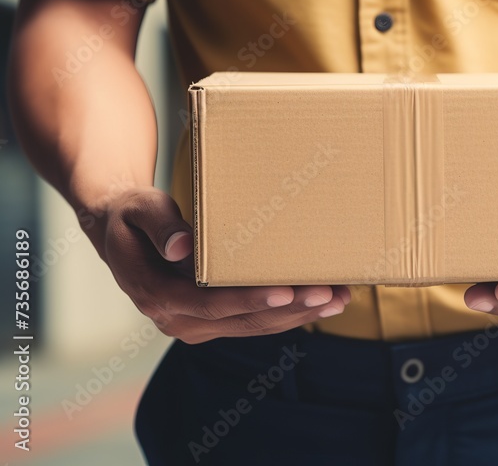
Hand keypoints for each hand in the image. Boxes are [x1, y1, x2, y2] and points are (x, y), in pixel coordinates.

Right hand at [97, 187, 349, 343]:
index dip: (249, 299)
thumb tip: (181, 246)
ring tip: (339, 298)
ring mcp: (198, 324)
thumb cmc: (132, 215)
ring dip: (300, 314)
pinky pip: (256, 321)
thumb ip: (159, 226)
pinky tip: (324, 302)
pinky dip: (291, 312)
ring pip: (256, 325)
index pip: (209, 303)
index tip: (286, 291)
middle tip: (330, 293)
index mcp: (157, 294)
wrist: (121, 232)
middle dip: (290, 308)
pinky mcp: (214, 321)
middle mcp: (178, 319)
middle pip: (242, 319)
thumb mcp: (138, 209)